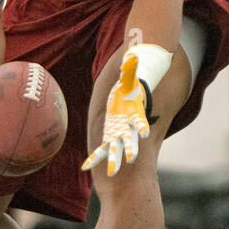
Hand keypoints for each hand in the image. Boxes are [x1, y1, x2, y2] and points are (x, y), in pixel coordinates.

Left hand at [82, 51, 150, 176]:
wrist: (129, 97)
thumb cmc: (130, 86)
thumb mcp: (130, 77)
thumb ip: (130, 68)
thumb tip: (132, 55)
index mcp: (135, 114)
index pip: (140, 121)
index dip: (141, 126)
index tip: (143, 133)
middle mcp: (128, 126)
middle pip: (130, 139)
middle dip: (130, 149)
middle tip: (131, 160)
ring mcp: (119, 133)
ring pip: (116, 148)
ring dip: (114, 159)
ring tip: (111, 173)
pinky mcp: (109, 135)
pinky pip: (101, 148)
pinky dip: (94, 157)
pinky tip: (85, 167)